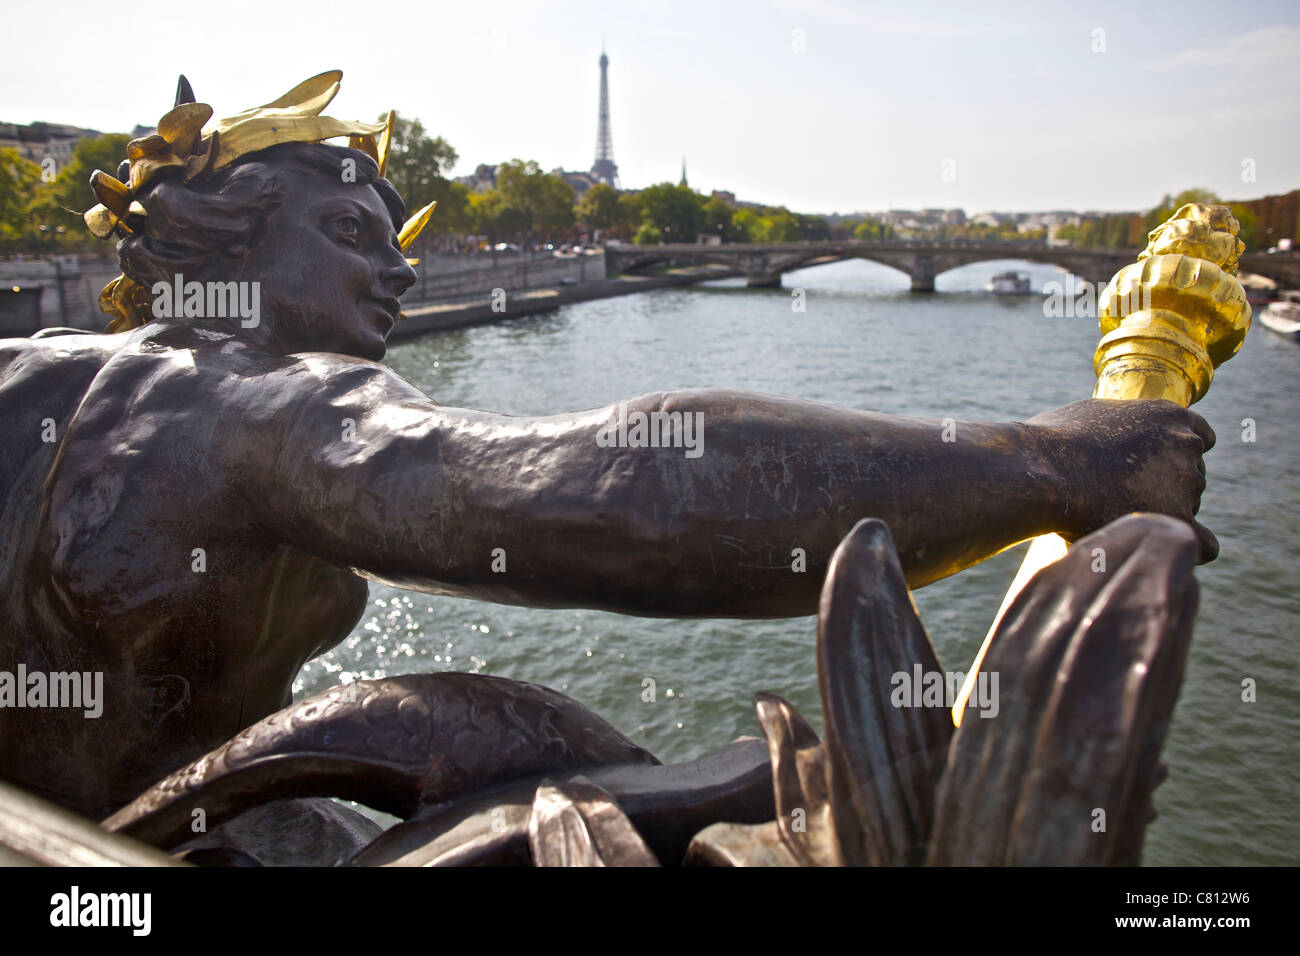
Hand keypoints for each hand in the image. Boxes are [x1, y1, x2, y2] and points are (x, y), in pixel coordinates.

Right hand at [1029, 398, 1216, 561]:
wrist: (1042, 471)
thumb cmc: (1049, 443)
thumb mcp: (1087, 416)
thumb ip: (1112, 427)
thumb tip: (1095, 439)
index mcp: (1169, 415)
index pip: (1198, 437)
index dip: (1174, 455)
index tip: (1150, 470)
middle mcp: (1185, 445)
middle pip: (1189, 475)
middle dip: (1163, 486)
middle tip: (1119, 499)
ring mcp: (1187, 482)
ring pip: (1189, 506)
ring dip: (1161, 513)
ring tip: (1116, 519)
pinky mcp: (1179, 518)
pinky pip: (1204, 543)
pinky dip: (1187, 548)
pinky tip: (1156, 548)